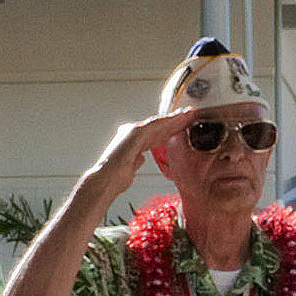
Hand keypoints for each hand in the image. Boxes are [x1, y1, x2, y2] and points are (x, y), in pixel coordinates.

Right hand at [88, 105, 202, 182]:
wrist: (106, 182)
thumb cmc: (115, 179)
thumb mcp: (130, 169)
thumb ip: (136, 161)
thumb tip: (142, 158)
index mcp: (132, 142)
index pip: (155, 135)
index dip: (170, 130)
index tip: (183, 127)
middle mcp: (131, 134)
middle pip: (158, 127)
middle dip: (175, 122)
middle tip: (190, 115)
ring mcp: (132, 132)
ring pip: (158, 123)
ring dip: (174, 119)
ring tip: (188, 114)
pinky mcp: (134, 133)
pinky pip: (154, 126)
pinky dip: (167, 122)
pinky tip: (177, 119)